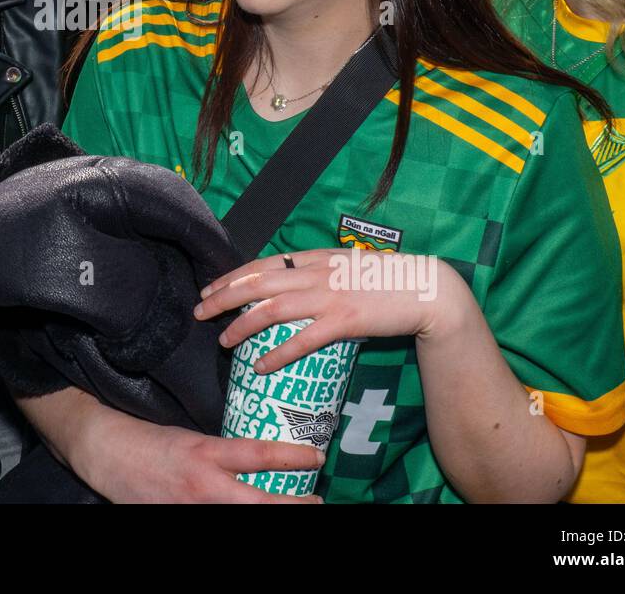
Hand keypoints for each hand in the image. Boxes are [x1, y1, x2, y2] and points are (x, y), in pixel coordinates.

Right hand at [74, 402, 322, 503]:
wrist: (106, 453)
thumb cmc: (149, 441)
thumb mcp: (191, 439)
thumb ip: (221, 455)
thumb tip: (253, 464)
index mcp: (206, 453)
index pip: (259, 454)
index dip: (293, 456)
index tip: (318, 456)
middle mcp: (203, 485)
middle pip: (259, 503)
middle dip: (294, 506)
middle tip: (318, 500)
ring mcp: (190, 509)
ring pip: (241, 518)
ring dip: (270, 515)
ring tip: (294, 511)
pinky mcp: (177, 521)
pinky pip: (214, 524)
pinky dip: (233, 522)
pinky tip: (248, 520)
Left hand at [194, 250, 469, 374]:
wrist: (426, 289)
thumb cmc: (386, 280)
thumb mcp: (345, 266)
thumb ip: (317, 272)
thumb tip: (288, 283)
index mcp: (315, 258)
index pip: (261, 264)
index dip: (231, 276)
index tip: (208, 288)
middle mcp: (316, 273)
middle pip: (257, 283)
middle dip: (223, 297)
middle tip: (198, 311)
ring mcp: (329, 296)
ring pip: (272, 309)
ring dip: (242, 325)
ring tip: (223, 340)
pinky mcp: (344, 321)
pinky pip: (302, 340)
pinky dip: (278, 354)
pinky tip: (260, 367)